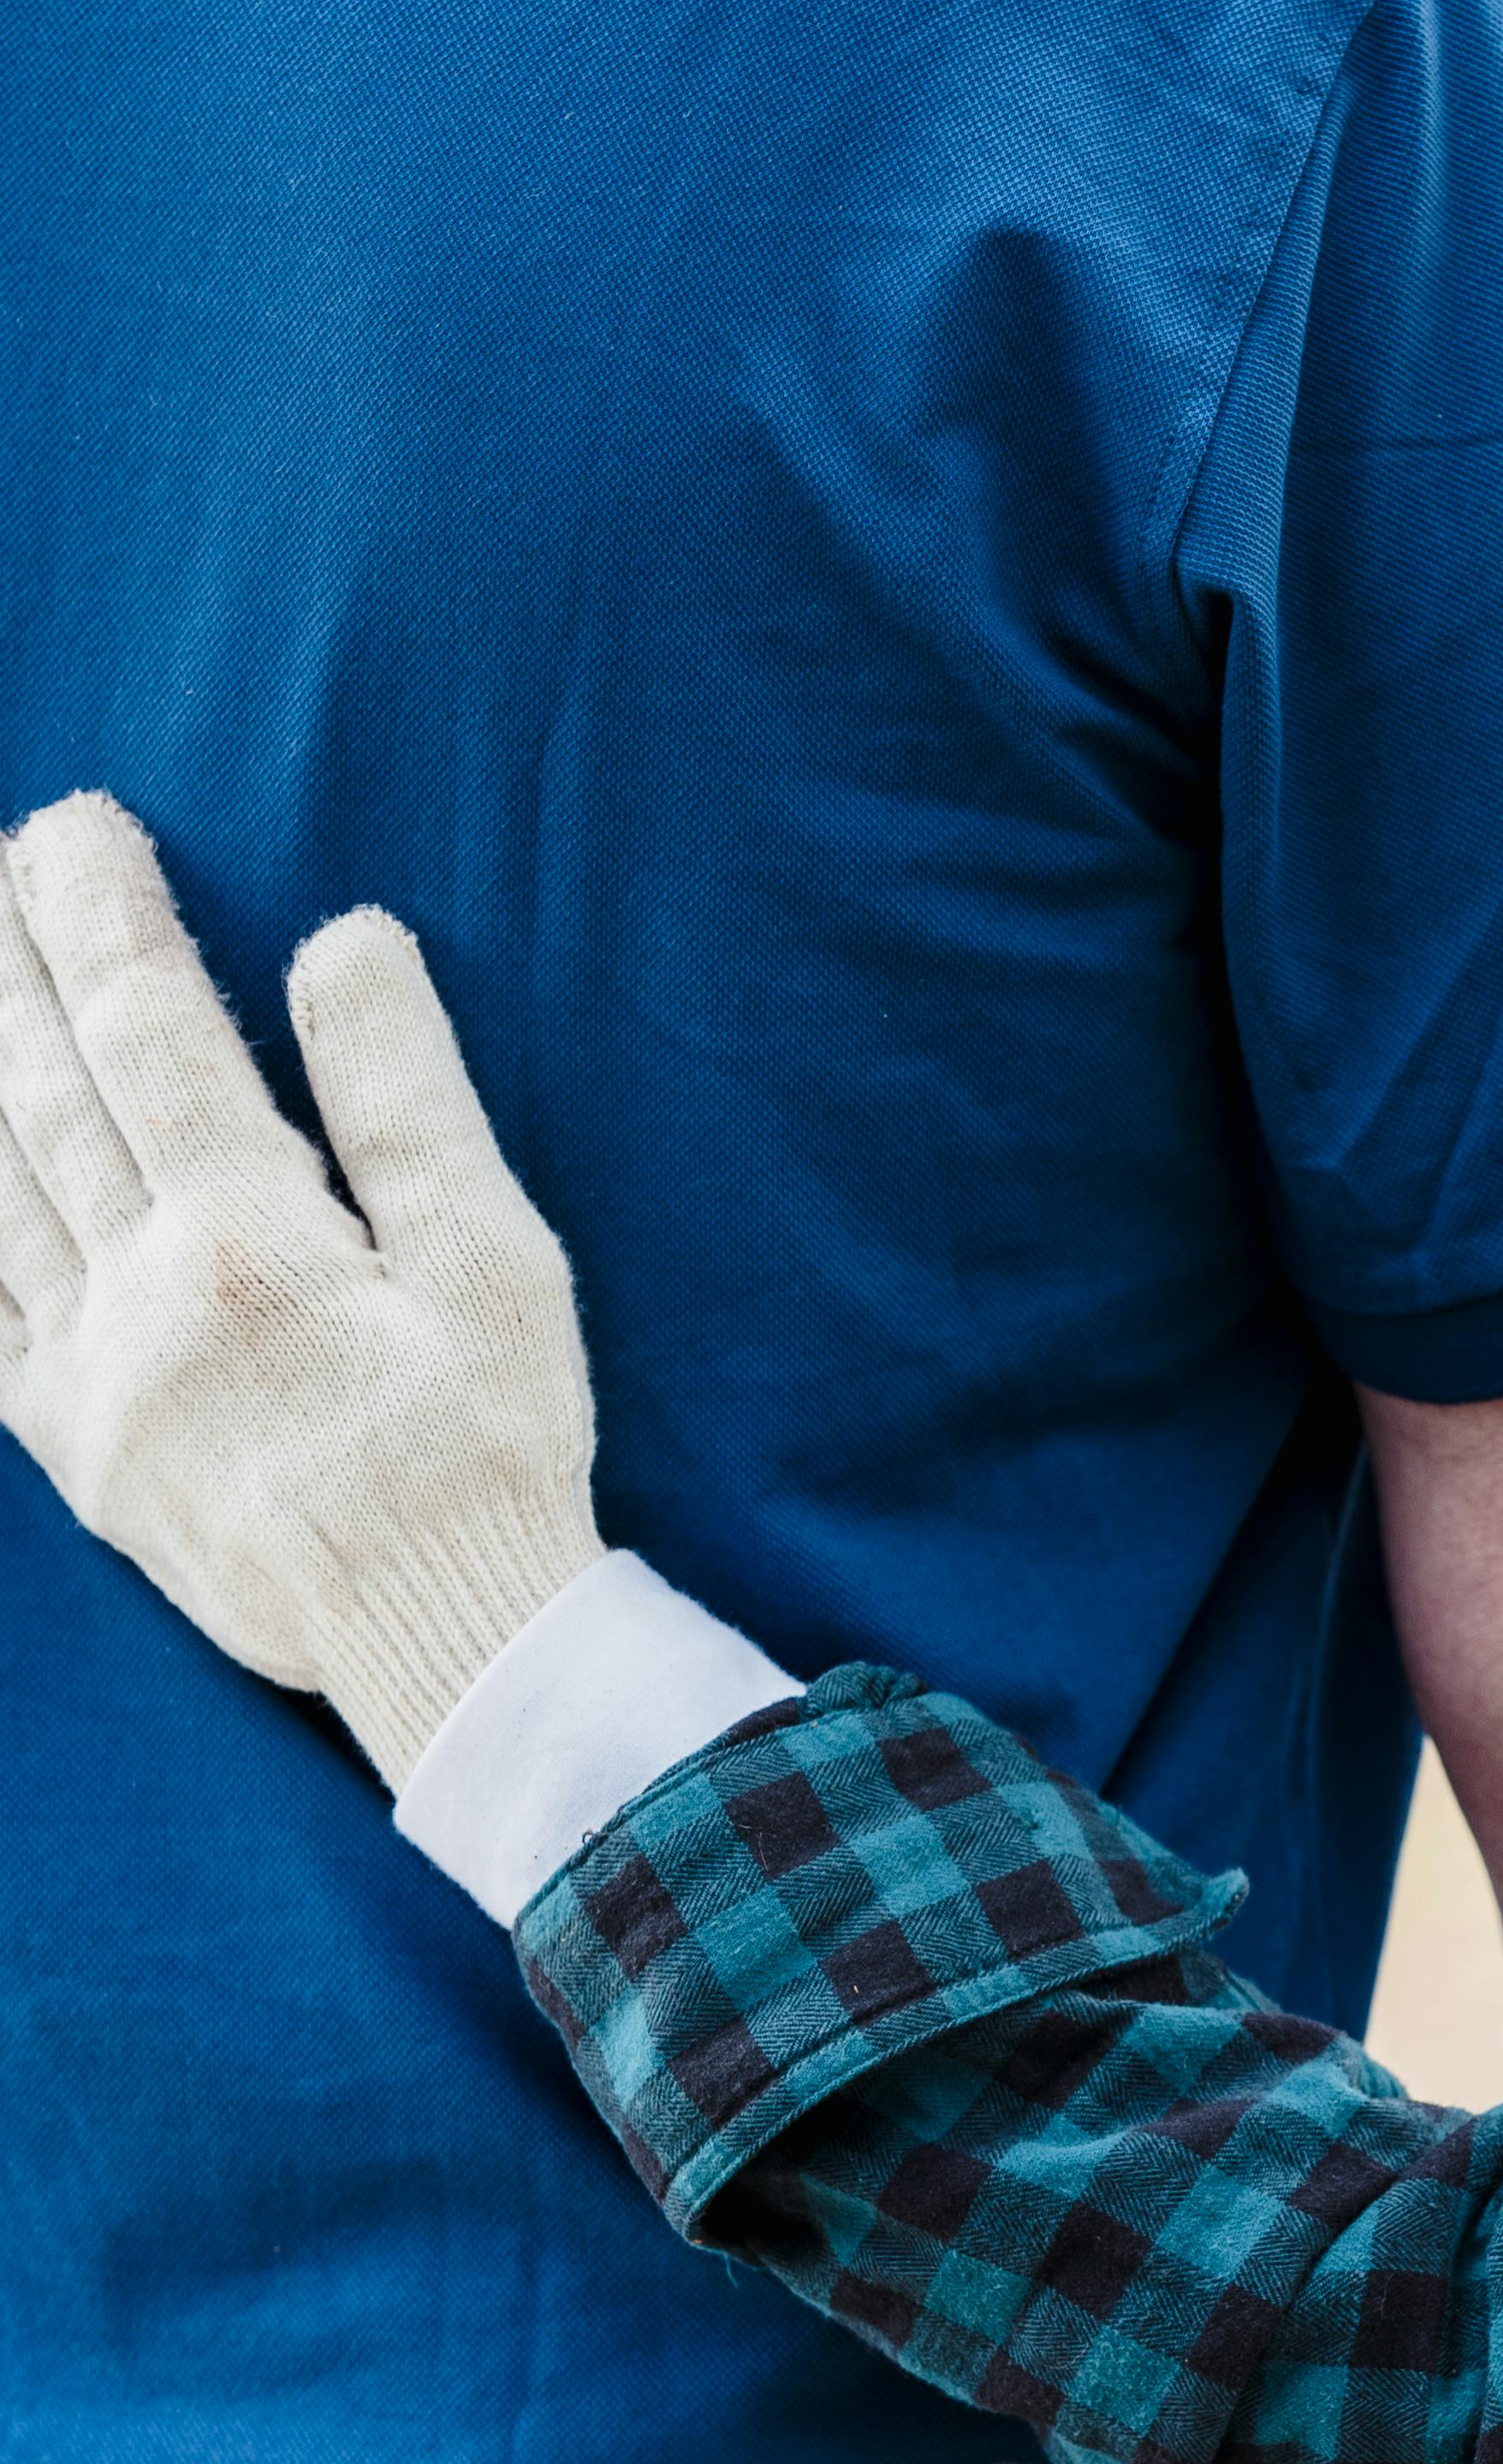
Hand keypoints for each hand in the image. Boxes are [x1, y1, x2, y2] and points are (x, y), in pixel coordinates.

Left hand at [0, 796, 600, 1783]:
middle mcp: (143, 1298)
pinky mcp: (74, 1449)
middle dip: (12, 957)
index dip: (106, 918)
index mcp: (251, 1239)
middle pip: (48, 1089)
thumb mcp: (494, 1261)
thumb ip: (407, 1099)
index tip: (79, 823)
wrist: (446, 1640)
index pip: (153, 1034)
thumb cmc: (492, 1447)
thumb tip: (345, 945)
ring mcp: (91, 1378)